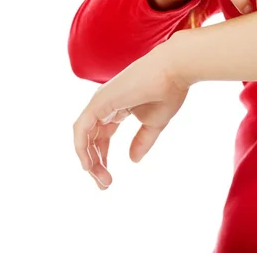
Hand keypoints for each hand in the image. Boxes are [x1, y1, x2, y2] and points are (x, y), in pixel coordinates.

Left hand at [72, 44, 188, 188]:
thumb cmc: (169, 91)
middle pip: (91, 138)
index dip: (103, 158)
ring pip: (83, 136)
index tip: (109, 179)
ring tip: (101, 180)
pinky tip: (88, 165)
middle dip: (95, 164)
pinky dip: (81, 147)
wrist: (175, 70)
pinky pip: (82, 129)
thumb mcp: (155, 123)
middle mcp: (104, 104)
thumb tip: (132, 160)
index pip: (102, 136)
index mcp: (117, 107)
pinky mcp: (99, 101)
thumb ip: (142, 141)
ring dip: (88, 160)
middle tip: (105, 185)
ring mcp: (100, 101)